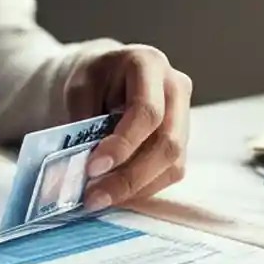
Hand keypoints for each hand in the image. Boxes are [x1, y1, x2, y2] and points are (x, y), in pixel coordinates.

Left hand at [64, 45, 191, 211]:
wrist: (106, 75)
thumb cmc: (91, 79)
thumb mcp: (78, 88)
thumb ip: (84, 122)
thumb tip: (82, 168)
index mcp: (149, 64)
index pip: (147, 112)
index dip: (122, 144)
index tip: (93, 168)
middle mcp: (175, 88)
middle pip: (167, 143)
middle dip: (130, 177)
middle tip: (94, 197)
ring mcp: (184, 115)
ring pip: (173, 163)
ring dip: (136, 188)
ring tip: (100, 199)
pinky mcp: (182, 140)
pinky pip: (170, 172)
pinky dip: (142, 189)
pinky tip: (115, 194)